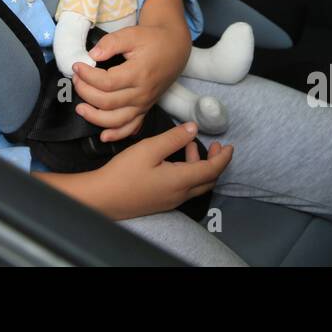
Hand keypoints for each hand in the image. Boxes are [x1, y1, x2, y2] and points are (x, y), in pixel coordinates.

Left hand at [73, 22, 190, 141]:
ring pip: (116, 120)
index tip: (77, 66)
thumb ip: (111, 43)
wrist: (174, 48)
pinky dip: (117, 134)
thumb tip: (92, 55)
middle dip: (85, 92)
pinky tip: (104, 135)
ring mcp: (144, 104)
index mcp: (139, 73)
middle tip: (76, 80)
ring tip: (80, 108)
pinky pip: (131, 128)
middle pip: (107, 102)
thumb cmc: (153, 40)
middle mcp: (142, 93)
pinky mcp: (145, 109)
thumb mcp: (132, 34)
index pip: (106, 82)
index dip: (87, 76)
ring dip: (95, 117)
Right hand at [96, 122, 232, 219]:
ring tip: (190, 146)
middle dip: (216, 163)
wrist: (102, 198)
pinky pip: (184, 188)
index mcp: (180, 181)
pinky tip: (174, 161)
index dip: (223, 158)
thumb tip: (193, 129)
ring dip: (200, 166)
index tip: (229, 146)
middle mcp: (180, 194)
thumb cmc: (124, 173)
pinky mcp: (161, 202)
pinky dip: (188, 173)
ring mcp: (171, 200)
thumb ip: (173, 138)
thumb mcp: (149, 149)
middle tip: (216, 146)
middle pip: (208, 180)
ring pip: (196, 184)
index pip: (212, 170)